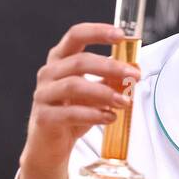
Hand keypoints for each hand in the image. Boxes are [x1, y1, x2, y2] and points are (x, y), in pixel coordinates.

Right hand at [16, 22, 140, 178]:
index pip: (76, 36)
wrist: (50, 147)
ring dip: (104, 92)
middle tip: (135, 76)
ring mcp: (43, 95)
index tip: (121, 35)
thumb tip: (134, 69)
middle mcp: (49, 73)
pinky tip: (110, 118)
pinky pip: (70, 113)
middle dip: (111, 67)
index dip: (97, 32)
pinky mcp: (44, 117)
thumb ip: (110, 80)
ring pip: (74, 86)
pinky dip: (94, 114)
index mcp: (60, 60)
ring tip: (125, 102)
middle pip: (80, 61)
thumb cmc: (73, 114)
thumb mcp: (95, 94)